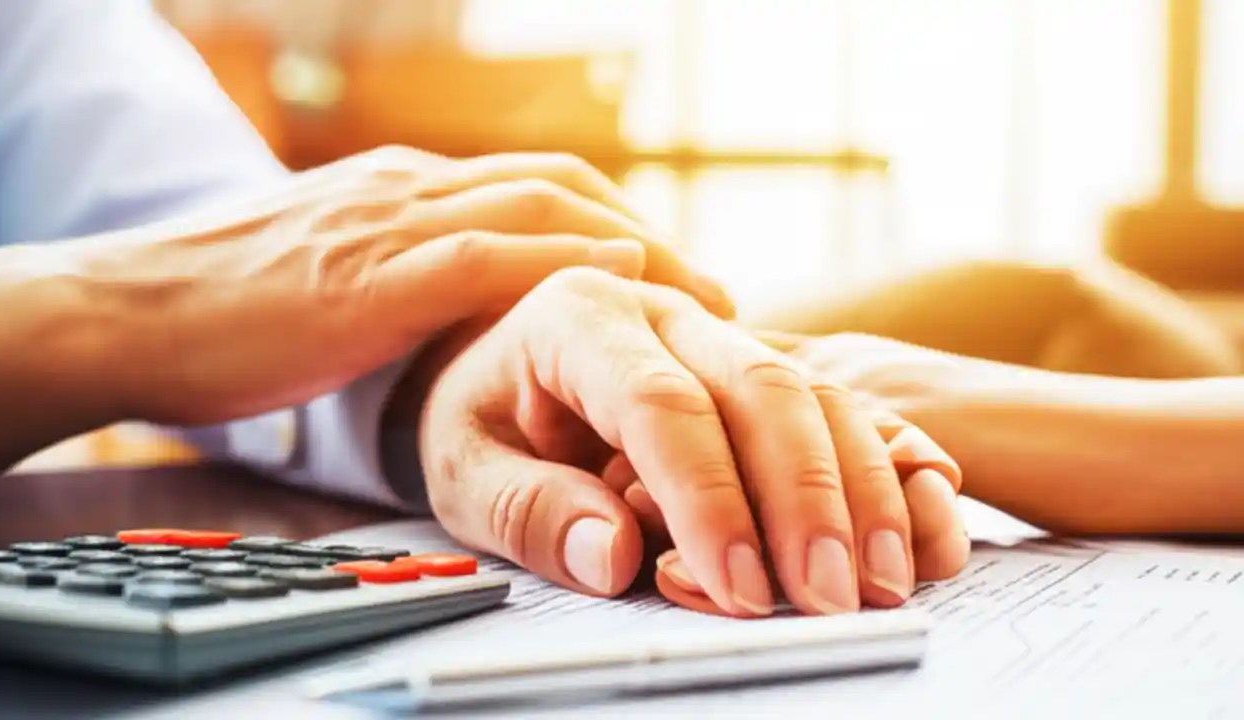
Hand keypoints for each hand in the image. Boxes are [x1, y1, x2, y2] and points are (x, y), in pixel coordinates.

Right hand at [70, 146, 729, 424]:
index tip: (674, 272)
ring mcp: (390, 226)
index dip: (617, 224)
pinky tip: (618, 289)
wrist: (126, 310)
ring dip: (634, 251)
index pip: (536, 187)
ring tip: (700, 299)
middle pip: (561, 188)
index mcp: (402, 191)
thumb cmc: (221, 308)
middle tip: (714, 287)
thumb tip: (447, 305)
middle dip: (649, 234)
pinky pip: (484, 258)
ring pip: (540, 211)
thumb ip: (392, 271)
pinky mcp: (369, 278)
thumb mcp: (326, 270)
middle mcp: (409, 190)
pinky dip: (561, 266)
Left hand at [419, 269, 966, 617]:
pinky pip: (831, 407)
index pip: (660, 403)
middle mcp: (661, 310)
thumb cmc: (481, 418)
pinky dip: (869, 473)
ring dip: (855, 491)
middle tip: (827, 598)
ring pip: (812, 394)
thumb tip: (613, 555)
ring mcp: (717, 331)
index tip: (737, 583)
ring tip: (878, 582)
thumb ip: (528, 509)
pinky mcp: (753, 366)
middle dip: (805, 498)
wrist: (494, 369)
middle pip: (759, 388)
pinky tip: (890, 535)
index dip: (708, 498)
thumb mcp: (467, 469)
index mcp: (579, 314)